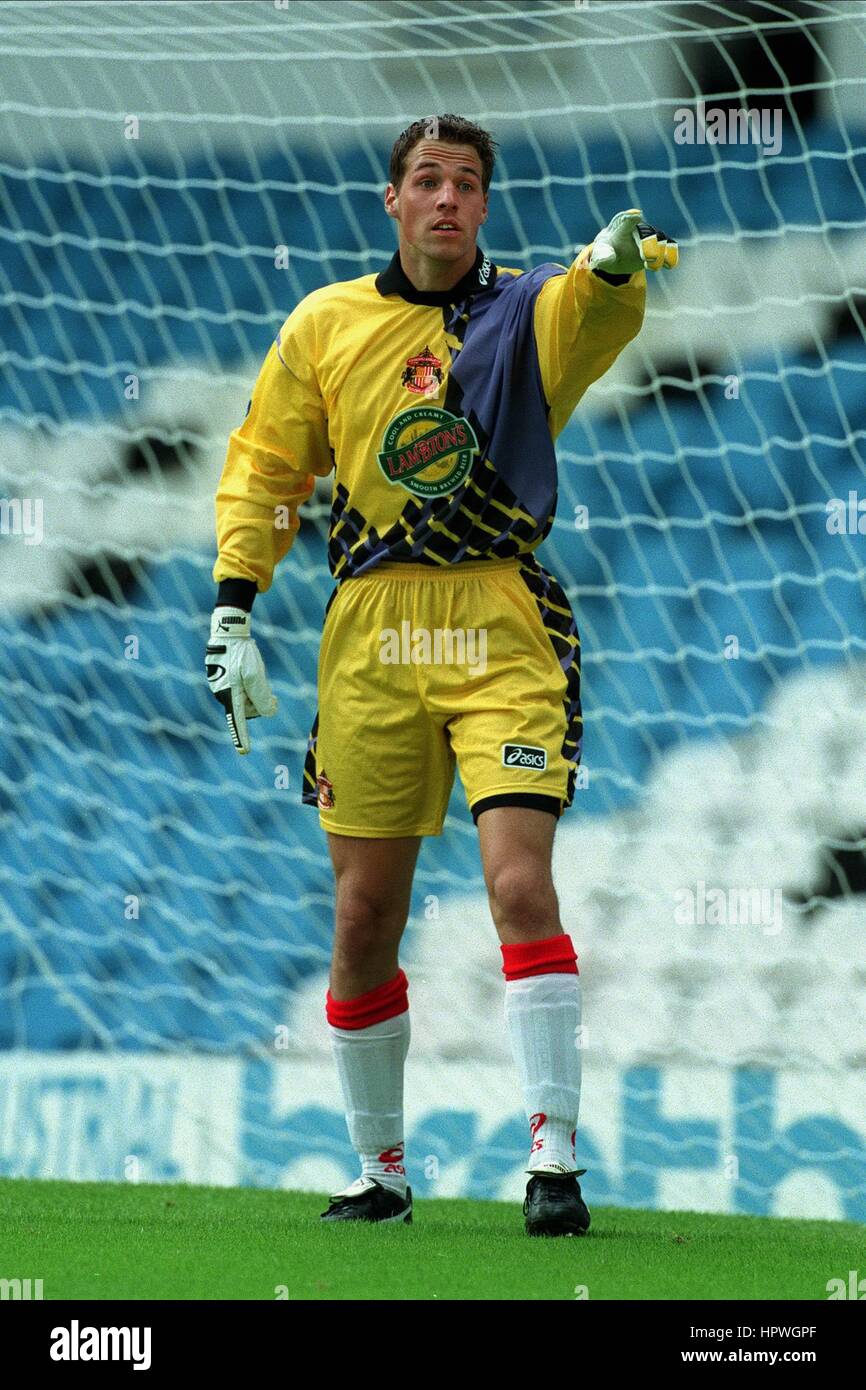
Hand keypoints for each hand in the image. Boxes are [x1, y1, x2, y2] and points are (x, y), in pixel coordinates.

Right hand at [205, 606, 276, 753]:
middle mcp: (224, 695)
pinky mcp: (226, 680)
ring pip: (247, 698)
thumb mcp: (254, 674)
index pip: (238, 721)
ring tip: (256, 672)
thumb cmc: (241, 653)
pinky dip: (250, 683)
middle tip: (265, 684)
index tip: (244, 752)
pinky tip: (250, 667)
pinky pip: (243, 689)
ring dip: (256, 690)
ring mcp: (224, 688)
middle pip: (249, 708)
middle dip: (259, 700)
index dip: (242, 737)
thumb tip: (268, 712)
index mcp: (229, 695)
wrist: (228, 633)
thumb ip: (261, 696)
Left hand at [588, 208, 678, 275]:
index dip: (631, 218)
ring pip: (661, 241)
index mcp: (622, 227)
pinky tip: (669, 266)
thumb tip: (603, 261)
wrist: (616, 256)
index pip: (626, 221)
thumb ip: (603, 256)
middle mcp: (639, 230)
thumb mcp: (601, 254)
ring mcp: (650, 239)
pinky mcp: (658, 249)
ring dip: (660, 253)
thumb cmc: (606, 251)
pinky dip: (671, 256)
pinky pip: (669, 249)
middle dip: (649, 244)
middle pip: (648, 232)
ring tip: (651, 267)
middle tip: (646, 258)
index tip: (637, 215)